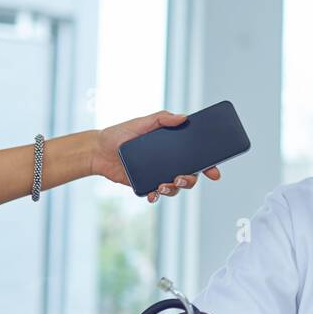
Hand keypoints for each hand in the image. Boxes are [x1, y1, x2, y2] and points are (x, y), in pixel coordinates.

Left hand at [91, 110, 220, 201]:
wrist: (98, 150)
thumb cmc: (120, 134)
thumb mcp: (142, 122)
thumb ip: (162, 118)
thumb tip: (184, 117)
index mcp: (172, 147)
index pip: (196, 156)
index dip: (209, 164)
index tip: (214, 171)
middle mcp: (168, 162)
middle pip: (190, 175)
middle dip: (190, 180)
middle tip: (180, 178)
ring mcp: (157, 174)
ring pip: (175, 188)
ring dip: (173, 189)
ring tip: (162, 185)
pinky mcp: (145, 184)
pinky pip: (156, 194)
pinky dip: (156, 196)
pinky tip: (153, 193)